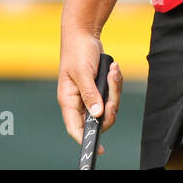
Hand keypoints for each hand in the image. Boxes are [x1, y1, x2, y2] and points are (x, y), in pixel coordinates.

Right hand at [57, 29, 121, 154]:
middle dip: (110, 105)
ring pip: (107, 107)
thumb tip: (97, 114)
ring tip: (113, 71)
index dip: (85, 139)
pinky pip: (111, 95)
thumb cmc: (77, 51)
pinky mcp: (98, 88)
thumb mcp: (83, 72)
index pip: (75, 127)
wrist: (83, 33)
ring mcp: (89, 95)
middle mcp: (78, 101)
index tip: (100, 149)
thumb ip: (90, 94)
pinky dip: (115, 83)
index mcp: (68, 99)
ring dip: (114, 90)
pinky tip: (113, 69)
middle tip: (112, 87)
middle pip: (98, 118)